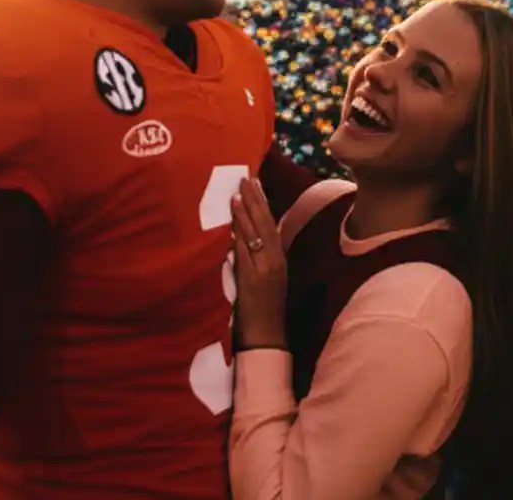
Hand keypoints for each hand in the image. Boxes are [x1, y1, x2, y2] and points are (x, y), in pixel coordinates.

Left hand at [231, 178, 286, 350]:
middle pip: (265, 224)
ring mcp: (265, 268)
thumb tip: (242, 234)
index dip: (263, 203)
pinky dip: (239, 233)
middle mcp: (276, 260)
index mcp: (279, 258)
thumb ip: (257, 257)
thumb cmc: (263, 308)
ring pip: (256, 234)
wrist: (266, 334)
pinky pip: (245, 251)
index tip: (255, 183)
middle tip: (245, 178)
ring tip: (237, 191)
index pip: (271, 224)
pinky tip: (232, 219)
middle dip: (255, 200)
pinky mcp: (253, 278)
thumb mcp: (265, 278)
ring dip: (246, 211)